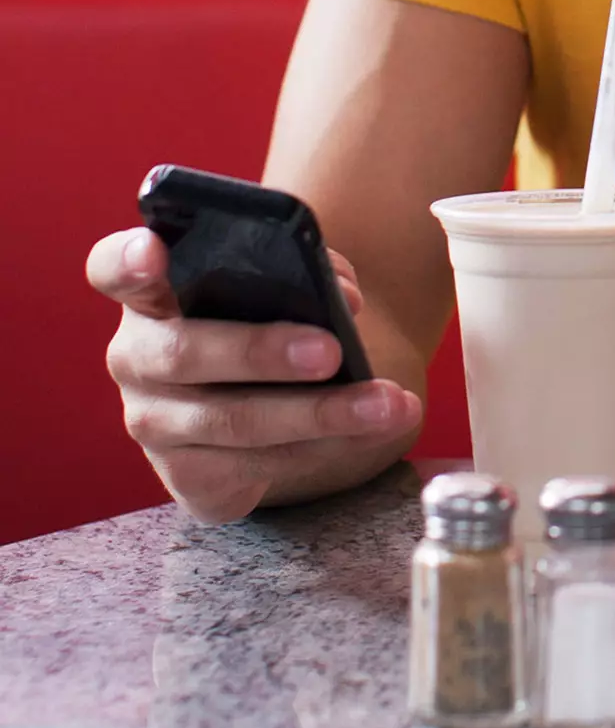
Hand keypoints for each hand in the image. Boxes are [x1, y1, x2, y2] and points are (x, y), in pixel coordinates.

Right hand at [87, 228, 422, 522]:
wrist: (279, 406)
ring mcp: (155, 423)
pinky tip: (369, 434)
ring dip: (319, 414)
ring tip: (386, 403)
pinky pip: (252, 469)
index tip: (153, 251)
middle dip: (261, 352)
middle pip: (184, 352)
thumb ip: (313, 275)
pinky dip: (319, 451)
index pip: (114, 269)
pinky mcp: (186, 475)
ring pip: (232, 421)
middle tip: (331, 349)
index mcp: (153, 295)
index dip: (129, 261)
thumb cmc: (274, 326)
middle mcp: (138, 358)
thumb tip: (344, 300)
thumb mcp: (291, 288)